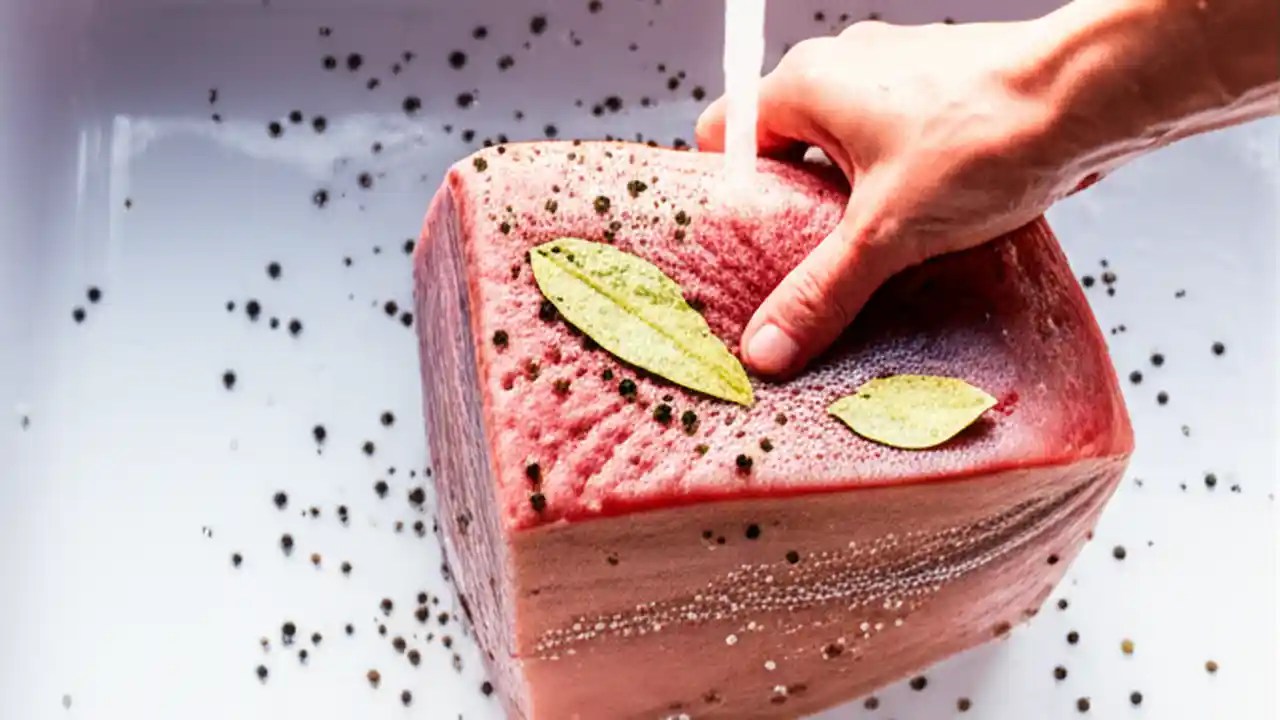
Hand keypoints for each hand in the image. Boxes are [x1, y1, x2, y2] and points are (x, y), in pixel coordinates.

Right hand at [697, 20, 1091, 376]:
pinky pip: (892, 146)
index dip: (734, 199)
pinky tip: (922, 225)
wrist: (1092, 94)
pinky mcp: (941, 94)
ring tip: (874, 252)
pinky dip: (896, 186)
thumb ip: (820, 292)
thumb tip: (767, 347)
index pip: (728, 137)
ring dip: (851, 202)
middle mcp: (844, 67)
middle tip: (811, 265)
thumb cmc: (987, 136)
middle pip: (785, 150)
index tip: (752, 251)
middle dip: (795, 211)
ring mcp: (896, 75)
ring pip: (843, 150)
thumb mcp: (886, 232)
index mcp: (807, 82)